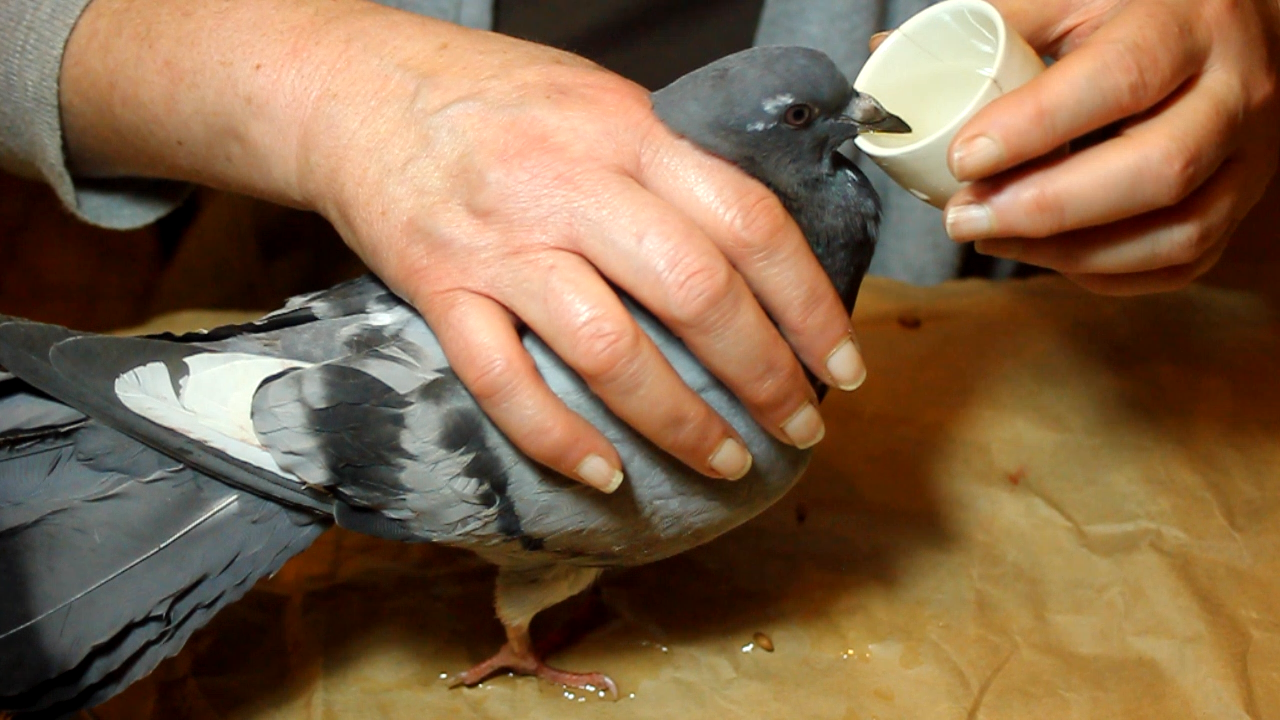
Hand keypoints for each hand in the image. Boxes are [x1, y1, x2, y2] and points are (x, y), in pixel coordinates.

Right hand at [61, 0, 864, 490]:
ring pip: (607, 346)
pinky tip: (603, 476)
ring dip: (676, 420)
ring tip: (722, 463)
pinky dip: (556, 438)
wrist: (357, 88)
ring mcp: (502, 241)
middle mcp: (570, 184)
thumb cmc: (493, 98)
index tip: (842, 364)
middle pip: (693, 290)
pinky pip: (501, 379)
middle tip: (798, 429)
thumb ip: (668, 164)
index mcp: (626, 132)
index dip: (808, 303)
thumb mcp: (598, 101)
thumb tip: (754, 247)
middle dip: (762, 374)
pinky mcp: (439, 287)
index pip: (748, 220)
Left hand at [936, 0, 1279, 294]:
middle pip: (1156, 169)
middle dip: (1046, 207)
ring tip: (991, 238)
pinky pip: (1180, 263)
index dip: (1037, 126)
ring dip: (1070, 252)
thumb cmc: (1135, 14)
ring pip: (1175, 233)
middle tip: (963, 218)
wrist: (1236, 31)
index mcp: (1182, 24)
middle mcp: (1232, 92)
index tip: (963, 158)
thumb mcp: (1072, 0)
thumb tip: (883, 62)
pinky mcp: (1241, 207)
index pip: (1121, 79)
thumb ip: (991, 27)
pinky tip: (1045, 255)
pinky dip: (1104, 272)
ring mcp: (1248, 158)